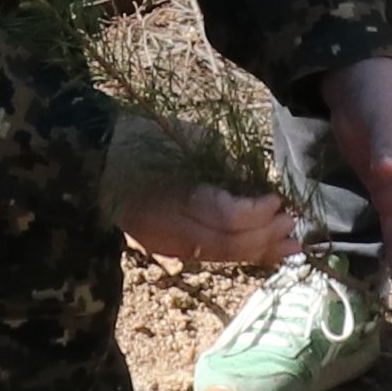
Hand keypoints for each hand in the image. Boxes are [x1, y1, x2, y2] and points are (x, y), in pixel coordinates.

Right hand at [102, 118, 295, 272]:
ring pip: (219, 256)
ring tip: (290, 246)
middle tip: (294, 226)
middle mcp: (167, 228)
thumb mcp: (192, 140)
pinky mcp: (165, 246)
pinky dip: (239, 253)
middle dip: (264, 237)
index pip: (222, 216)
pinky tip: (264, 252)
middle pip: (225, 243)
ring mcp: (164, 242)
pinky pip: (208, 255)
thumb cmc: (144, 135)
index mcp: (170, 195)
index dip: (255, 212)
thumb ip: (225, 168)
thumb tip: (256, 187)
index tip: (278, 200)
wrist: (97, 153)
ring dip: (258, 251)